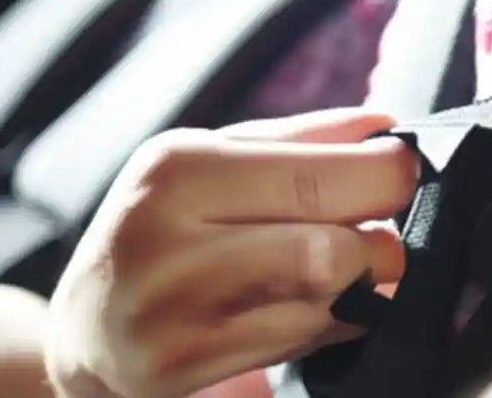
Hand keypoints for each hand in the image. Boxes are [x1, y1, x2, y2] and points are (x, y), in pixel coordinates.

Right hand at [45, 108, 415, 397]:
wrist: (85, 327)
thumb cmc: (163, 227)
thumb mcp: (212, 161)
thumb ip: (300, 139)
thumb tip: (386, 125)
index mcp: (176, 167)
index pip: (316, 174)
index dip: (387, 177)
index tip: (406, 173)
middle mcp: (162, 237)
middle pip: (326, 248)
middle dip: (379, 243)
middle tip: (381, 236)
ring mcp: (170, 310)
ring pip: (322, 301)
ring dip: (359, 287)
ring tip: (345, 271)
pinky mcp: (179, 365)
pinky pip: (302, 341)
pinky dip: (333, 322)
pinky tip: (316, 307)